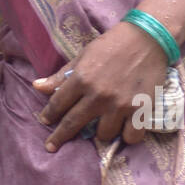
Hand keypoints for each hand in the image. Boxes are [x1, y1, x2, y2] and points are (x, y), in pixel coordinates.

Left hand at [34, 20, 168, 151]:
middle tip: (51, 145)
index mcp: (82, 78)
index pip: (57, 104)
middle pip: (73, 124)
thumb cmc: (113, 45)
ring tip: (104, 125)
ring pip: (103, 134)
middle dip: (59, 137)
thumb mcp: (83, 55)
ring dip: (102, 132)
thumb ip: (61, 75)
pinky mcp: (141, 110)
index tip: (45, 121)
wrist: (147, 38)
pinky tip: (126, 130)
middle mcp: (98, 94)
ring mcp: (120, 104)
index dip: (48, 115)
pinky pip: (131, 136)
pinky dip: (128, 136)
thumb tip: (37, 86)